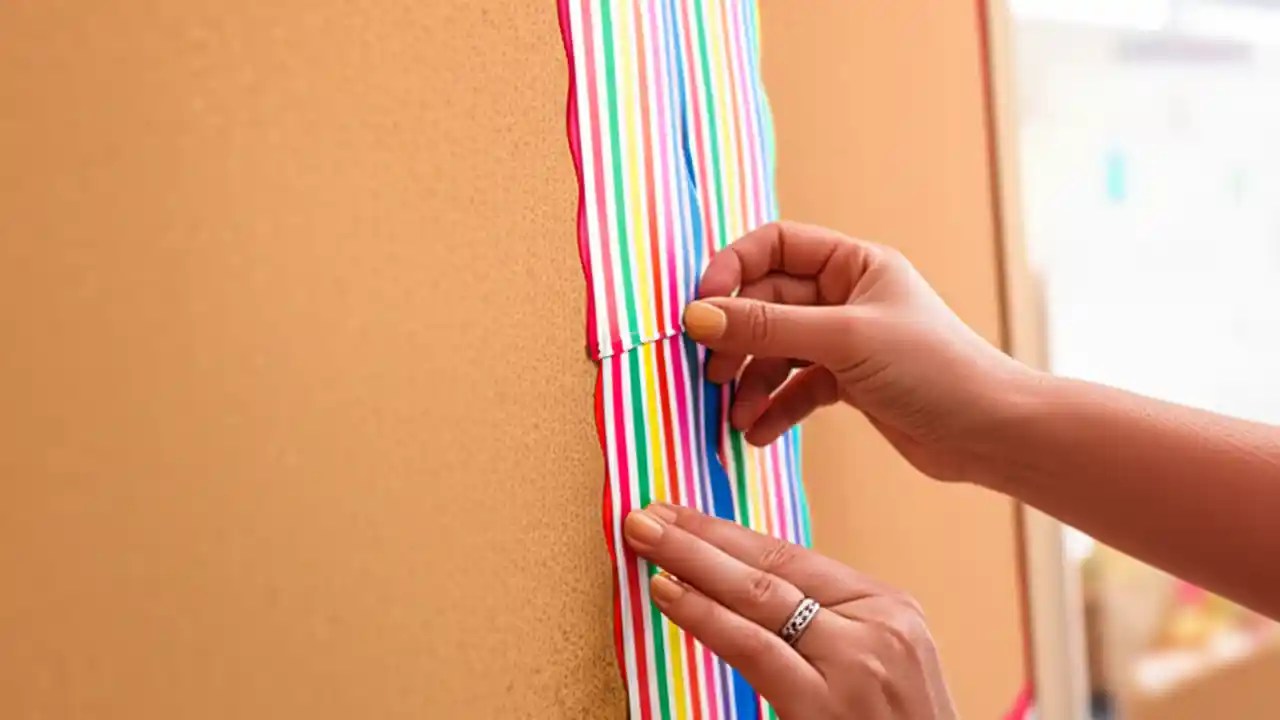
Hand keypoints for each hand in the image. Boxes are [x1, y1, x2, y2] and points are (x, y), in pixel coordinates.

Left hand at [624, 504, 955, 718]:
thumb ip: (826, 626)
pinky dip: (707, 617)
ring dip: (693, 563)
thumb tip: (740, 587)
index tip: (678, 516)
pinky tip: (670, 593)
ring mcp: (857, 666)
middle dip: (701, 537)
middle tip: (647, 515)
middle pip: (772, 568)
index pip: (792, 556)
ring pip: (760, 598)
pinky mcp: (828, 709)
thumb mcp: (877, 663)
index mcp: (891, 608)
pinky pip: (755, 651)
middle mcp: (880, 627)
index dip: (727, 533)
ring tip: (647, 540)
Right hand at [683, 221, 1033, 484]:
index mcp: (854, 264)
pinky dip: (773, 408)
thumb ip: (768, 326)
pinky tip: (758, 432)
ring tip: (735, 414)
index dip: (732, 269)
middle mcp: (848, 296)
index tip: (700, 306)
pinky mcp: (849, 383)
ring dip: (750, 381)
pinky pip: (794, 387)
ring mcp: (846, 341)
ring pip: (776, 349)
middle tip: (712, 372)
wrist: (990, 434)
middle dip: (736, 337)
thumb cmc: (935, 369)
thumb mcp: (844, 339)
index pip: (774, 246)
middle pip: (767, 303)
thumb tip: (697, 315)